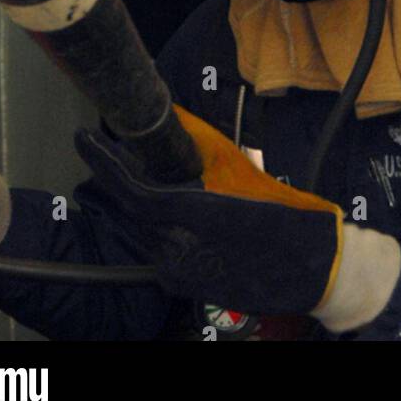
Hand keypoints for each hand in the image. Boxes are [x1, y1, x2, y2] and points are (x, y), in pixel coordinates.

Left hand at [75, 105, 342, 315]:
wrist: (316, 271)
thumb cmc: (291, 220)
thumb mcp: (249, 175)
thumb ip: (206, 148)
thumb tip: (178, 118)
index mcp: (195, 219)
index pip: (133, 190)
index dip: (104, 162)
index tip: (85, 138)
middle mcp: (179, 250)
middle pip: (131, 209)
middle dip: (118, 177)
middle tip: (107, 147)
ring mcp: (181, 272)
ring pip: (142, 229)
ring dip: (136, 201)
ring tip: (137, 173)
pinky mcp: (187, 283)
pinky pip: (158, 247)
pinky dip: (154, 223)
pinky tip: (163, 207)